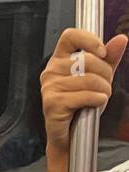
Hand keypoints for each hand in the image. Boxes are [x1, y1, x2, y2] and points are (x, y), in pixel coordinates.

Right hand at [40, 27, 127, 150]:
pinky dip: (97, 100)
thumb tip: (121, 39)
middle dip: (105, 74)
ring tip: (99, 98)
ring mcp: (50, 87)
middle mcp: (51, 71)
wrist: (70, 135)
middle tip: (103, 86)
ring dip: (103, 90)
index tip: (102, 52)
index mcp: (60, 60)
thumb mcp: (99, 78)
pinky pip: (85, 95)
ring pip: (89, 79)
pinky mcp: (53, 103)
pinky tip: (95, 104)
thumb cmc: (81, 105)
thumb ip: (109, 58)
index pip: (70, 36)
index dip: (89, 40)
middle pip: (87, 60)